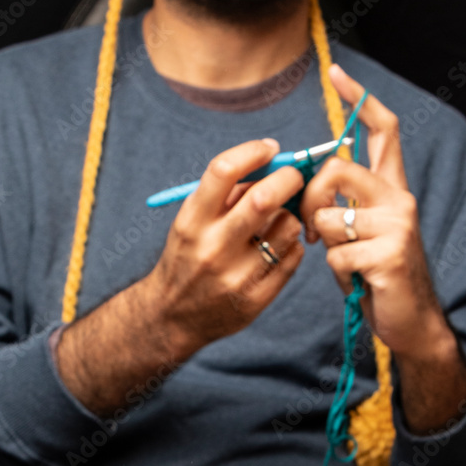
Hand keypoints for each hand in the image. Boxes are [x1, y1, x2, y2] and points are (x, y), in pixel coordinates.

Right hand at [142, 138, 305, 353]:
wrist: (171, 316)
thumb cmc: (187, 258)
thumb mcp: (190, 222)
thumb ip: (224, 195)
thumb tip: (270, 161)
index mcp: (191, 222)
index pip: (224, 171)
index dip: (253, 151)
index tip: (270, 148)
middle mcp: (212, 248)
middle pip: (264, 198)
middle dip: (288, 178)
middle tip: (293, 177)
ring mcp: (236, 276)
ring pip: (287, 227)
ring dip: (291, 216)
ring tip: (278, 221)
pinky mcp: (256, 299)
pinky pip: (293, 257)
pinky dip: (292, 245)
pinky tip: (277, 248)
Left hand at [300, 64, 451, 361]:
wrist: (408, 320)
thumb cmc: (375, 276)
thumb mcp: (357, 232)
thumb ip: (340, 204)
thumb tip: (300, 182)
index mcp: (392, 189)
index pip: (381, 131)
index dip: (358, 100)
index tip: (336, 73)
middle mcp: (400, 199)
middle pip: (338, 169)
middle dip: (308, 199)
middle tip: (306, 229)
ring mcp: (398, 226)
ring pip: (328, 216)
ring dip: (323, 244)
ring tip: (343, 260)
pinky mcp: (390, 254)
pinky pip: (335, 253)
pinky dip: (336, 272)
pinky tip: (356, 279)